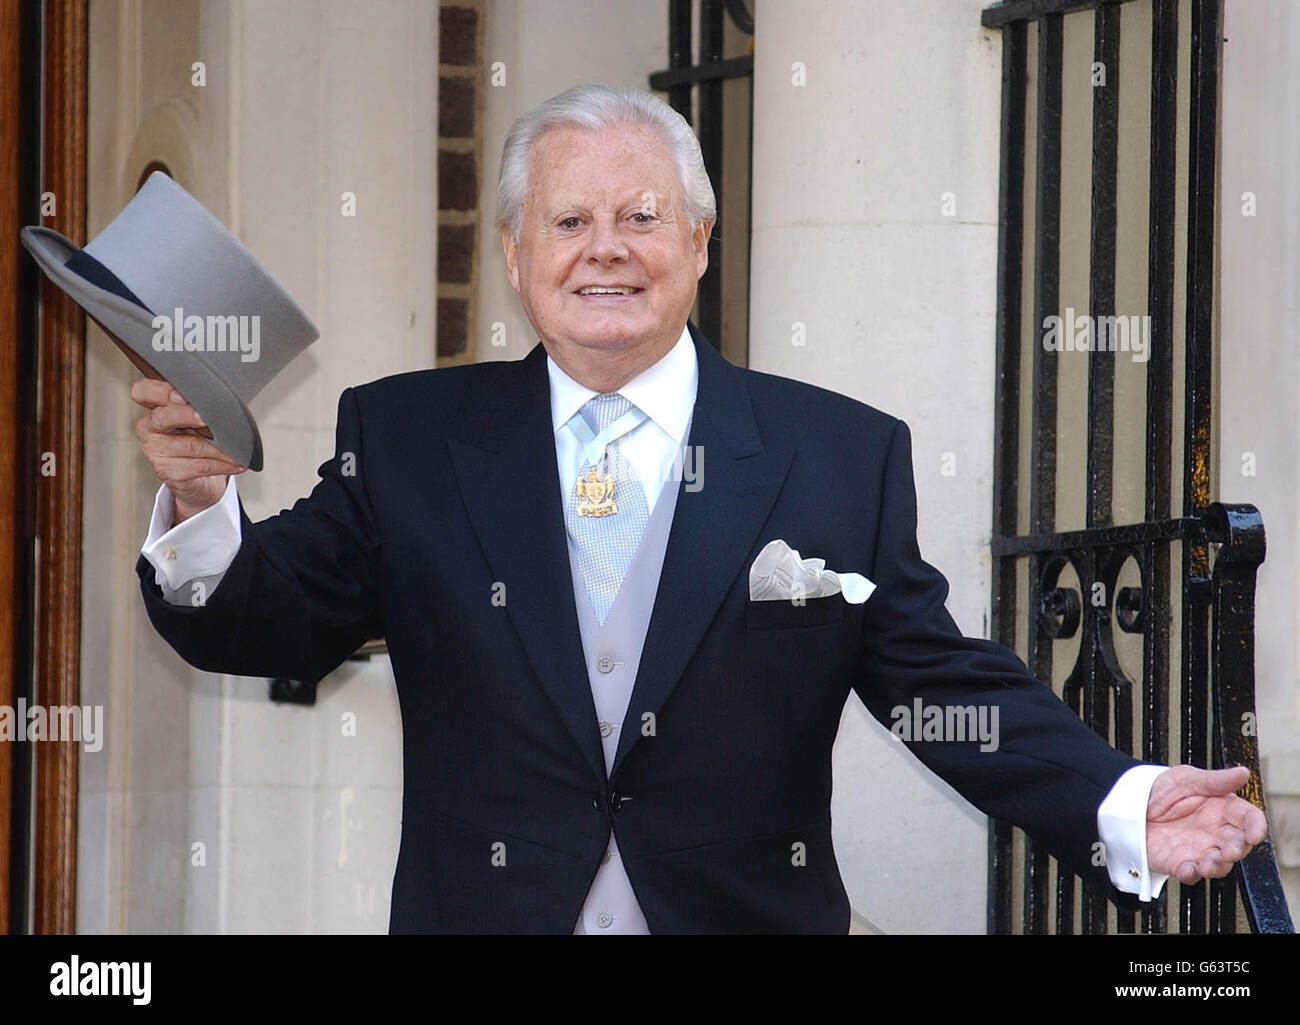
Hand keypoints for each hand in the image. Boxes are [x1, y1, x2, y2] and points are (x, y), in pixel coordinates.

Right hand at [131, 379, 245, 522]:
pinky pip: (200, 466)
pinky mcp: (167, 471)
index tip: (182, 395)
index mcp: (154, 407)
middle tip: (206, 418)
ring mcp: (156, 451)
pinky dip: (223, 465)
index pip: (143, 391)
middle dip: (187, 415)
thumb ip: (197, 403)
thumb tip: (221, 398)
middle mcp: (149, 427)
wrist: (197, 476)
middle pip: (162, 417)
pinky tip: (236, 464)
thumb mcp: (196, 415)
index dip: (159, 391)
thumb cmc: (196, 437)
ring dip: (220, 448)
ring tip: (239, 448)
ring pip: (191, 445)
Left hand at [1146, 765, 1267, 883]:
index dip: (1255, 827)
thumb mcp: (1186, 779)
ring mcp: (1199, 849)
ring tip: (1208, 864)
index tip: (1253, 834)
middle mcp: (1216, 832)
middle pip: (1237, 845)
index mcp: (1222, 809)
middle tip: (1230, 851)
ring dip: (1217, 867)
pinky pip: (1191, 873)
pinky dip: (1191, 874)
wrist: (1130, 803)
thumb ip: (1215, 780)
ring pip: (1218, 864)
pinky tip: (1188, 868)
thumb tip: (1243, 772)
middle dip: (1237, 850)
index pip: (1248, 819)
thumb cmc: (1162, 788)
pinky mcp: (1180, 861)